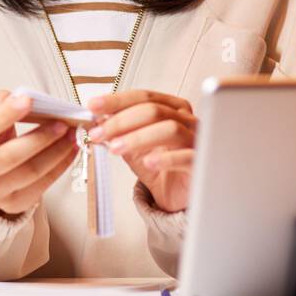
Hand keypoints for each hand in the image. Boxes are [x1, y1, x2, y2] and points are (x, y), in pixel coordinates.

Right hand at [0, 90, 77, 218]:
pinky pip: (43, 184)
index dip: (5, 115)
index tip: (28, 100)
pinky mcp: (14, 204)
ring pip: (30, 171)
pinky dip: (61, 165)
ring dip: (56, 151)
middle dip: (39, 137)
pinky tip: (71, 150)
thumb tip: (15, 96)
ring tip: (72, 134)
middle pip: (9, 156)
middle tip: (62, 122)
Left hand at [85, 89, 195, 212]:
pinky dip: (165, 158)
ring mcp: (197, 140)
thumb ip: (119, 134)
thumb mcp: (134, 148)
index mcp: (172, 108)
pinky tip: (149, 162)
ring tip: (115, 148)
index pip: (144, 97)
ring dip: (137, 137)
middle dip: (121, 121)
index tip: (93, 106)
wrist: (179, 198)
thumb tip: (97, 121)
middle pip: (154, 110)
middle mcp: (187, 120)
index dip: (117, 100)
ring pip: (170, 129)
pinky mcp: (202, 163)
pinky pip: (186, 157)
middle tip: (98, 133)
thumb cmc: (161, 169)